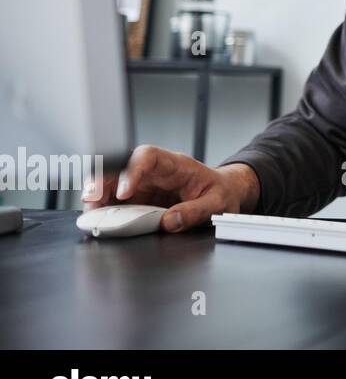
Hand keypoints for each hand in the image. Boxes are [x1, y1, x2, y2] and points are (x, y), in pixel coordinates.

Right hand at [80, 145, 258, 231]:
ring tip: (91, 216)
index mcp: (175, 164)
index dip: (132, 171)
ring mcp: (143, 185)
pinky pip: (115, 201)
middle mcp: (154, 171)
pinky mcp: (137, 200)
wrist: (222, 193)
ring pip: (111, 184)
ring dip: (97, 198)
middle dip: (102, 181)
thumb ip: (195, 211)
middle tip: (91, 202)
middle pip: (120, 166)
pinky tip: (98, 221)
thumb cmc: (220, 192)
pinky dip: (103, 210)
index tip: (125, 192)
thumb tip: (169, 222)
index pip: (148, 156)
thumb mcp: (217, 203)